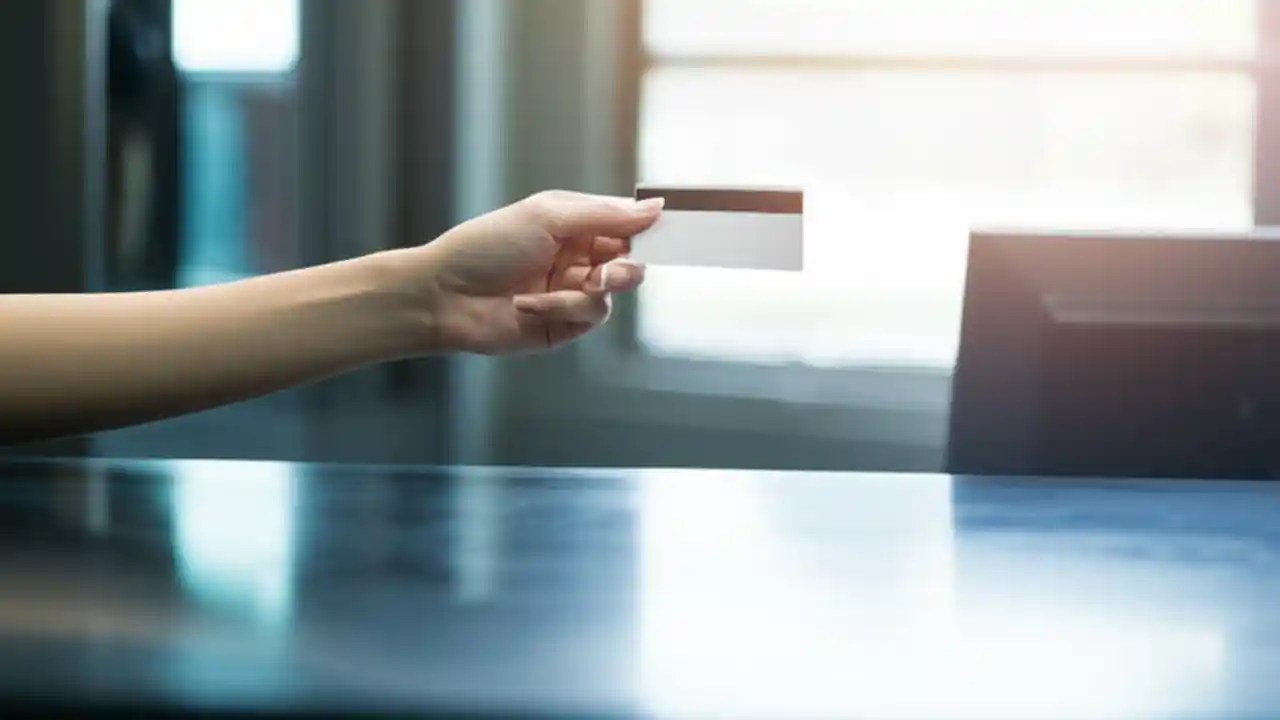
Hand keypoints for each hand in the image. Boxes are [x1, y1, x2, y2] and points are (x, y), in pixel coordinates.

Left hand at [399, 190, 662, 354]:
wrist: (445, 294)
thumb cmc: (487, 245)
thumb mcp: (549, 216)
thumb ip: (605, 214)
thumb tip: (655, 208)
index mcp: (575, 225)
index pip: (626, 223)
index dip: (649, 227)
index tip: (674, 228)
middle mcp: (578, 258)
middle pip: (629, 260)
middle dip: (627, 265)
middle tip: (612, 269)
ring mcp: (572, 292)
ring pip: (614, 291)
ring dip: (590, 289)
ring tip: (561, 289)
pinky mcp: (563, 325)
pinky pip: (589, 316)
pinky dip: (563, 308)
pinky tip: (529, 304)